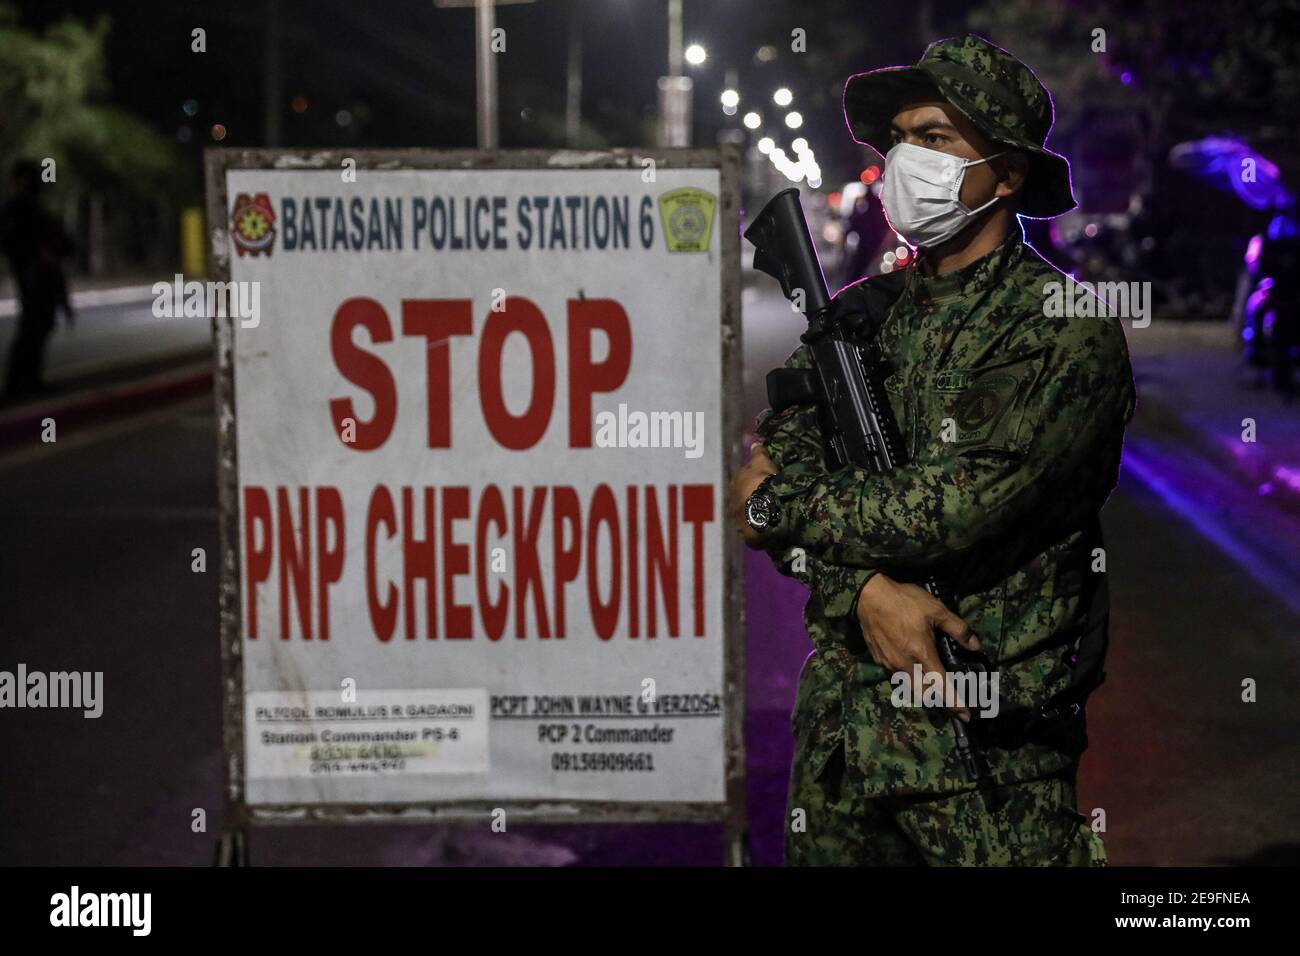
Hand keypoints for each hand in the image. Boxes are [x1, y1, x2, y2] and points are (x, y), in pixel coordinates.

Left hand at [727, 441, 775, 546]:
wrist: (764, 509)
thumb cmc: (762, 483)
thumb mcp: (762, 463)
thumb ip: (758, 454)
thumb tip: (755, 443)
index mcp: (734, 483)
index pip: (742, 480)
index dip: (752, 480)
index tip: (762, 482)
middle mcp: (731, 502)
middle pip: (741, 499)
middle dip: (749, 499)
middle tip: (765, 499)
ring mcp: (736, 520)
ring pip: (745, 516)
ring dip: (752, 515)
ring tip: (766, 516)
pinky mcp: (745, 535)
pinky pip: (752, 531)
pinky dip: (758, 528)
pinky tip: (767, 528)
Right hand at [854, 573, 979, 719]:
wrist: (869, 596)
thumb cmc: (904, 601)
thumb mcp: (936, 610)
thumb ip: (958, 629)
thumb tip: (975, 645)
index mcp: (921, 654)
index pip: (942, 685)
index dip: (955, 702)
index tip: (965, 715)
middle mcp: (905, 665)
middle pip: (924, 694)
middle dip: (938, 701)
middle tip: (951, 701)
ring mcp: (889, 664)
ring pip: (909, 686)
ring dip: (923, 690)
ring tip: (933, 684)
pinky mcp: (879, 659)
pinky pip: (896, 676)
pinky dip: (908, 677)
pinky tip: (912, 667)